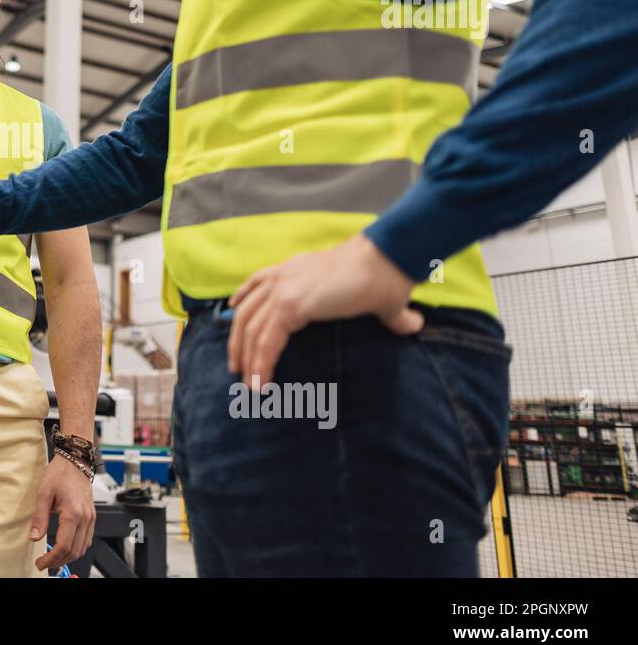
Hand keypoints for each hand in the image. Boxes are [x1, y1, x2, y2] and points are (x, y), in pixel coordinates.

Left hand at [29, 456, 95, 572]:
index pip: (64, 546)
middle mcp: (85, 518)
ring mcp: (90, 518)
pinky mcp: (92, 516)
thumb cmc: (59, 473)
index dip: (51, 559)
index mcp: (73, 513)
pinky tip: (66, 548)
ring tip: (53, 557)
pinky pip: (87, 539)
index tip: (40, 563)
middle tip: (44, 563)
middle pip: (75, 551)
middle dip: (59, 561)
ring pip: (83, 548)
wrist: (76, 460)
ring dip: (68, 557)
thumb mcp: (43, 493)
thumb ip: (40, 517)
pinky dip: (77, 548)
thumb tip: (34, 537)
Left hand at [228, 233, 422, 388]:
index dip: (241, 303)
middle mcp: (283, 277)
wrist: (388, 260)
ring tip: (248, 384)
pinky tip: (260, 383)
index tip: (231, 316)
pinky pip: (266, 342)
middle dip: (237, 341)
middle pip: (245, 312)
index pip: (257, 284)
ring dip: (246, 359)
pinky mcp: (290, 305)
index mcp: (295, 269)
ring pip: (250, 330)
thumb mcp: (379, 295)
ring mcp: (283, 290)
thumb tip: (413, 324)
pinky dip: (260, 365)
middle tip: (237, 366)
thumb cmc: (389, 275)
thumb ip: (390, 314)